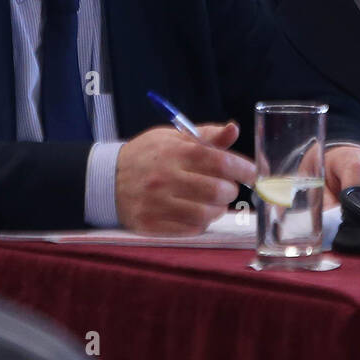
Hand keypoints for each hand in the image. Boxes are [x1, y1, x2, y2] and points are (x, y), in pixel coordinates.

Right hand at [115, 121, 254, 233]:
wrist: (107, 179)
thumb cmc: (147, 155)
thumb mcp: (173, 136)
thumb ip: (206, 135)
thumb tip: (234, 130)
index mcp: (175, 151)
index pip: (219, 160)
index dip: (242, 168)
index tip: (252, 173)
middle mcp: (166, 177)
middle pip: (216, 190)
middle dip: (230, 190)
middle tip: (228, 187)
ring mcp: (158, 203)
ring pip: (206, 213)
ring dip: (218, 209)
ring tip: (213, 202)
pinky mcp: (152, 224)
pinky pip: (190, 229)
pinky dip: (201, 222)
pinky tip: (196, 212)